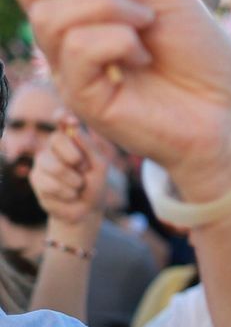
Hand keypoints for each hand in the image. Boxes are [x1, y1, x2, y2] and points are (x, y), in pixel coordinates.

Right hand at [8, 0, 230, 199]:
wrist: (229, 109)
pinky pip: (76, 48)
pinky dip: (116, 40)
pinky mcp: (82, 97)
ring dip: (108, 6)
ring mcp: (69, 68)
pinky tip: (142, 57)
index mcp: (80, 4)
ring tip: (147, 24)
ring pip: (51, 15)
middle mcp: (65, 34)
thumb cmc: (200, 53)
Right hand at [28, 118, 105, 236]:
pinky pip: (49, 183)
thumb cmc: (95, 184)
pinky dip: (66, 192)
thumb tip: (73, 126)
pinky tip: (70, 195)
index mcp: (71, 140)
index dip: (62, 117)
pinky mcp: (35, 178)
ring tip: (78, 186)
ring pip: (53, 165)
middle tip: (84, 169)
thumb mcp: (99, 165)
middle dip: (75, 157)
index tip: (69, 118)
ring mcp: (42, 162)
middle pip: (56, 140)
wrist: (86, 209)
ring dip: (73, 180)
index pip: (61, 121)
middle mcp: (54, 147)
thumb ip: (88, 146)